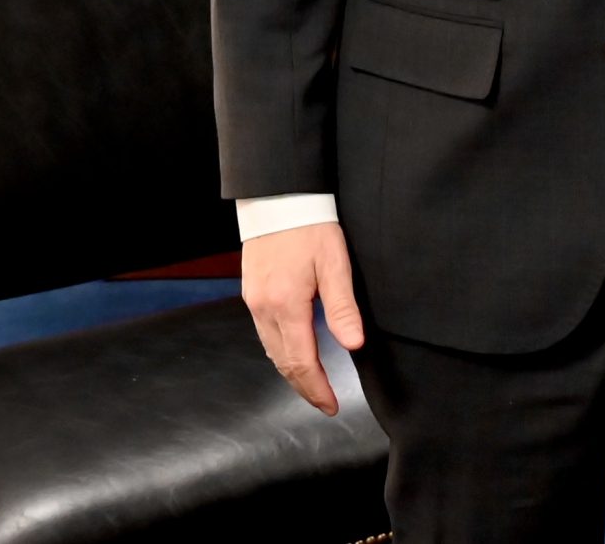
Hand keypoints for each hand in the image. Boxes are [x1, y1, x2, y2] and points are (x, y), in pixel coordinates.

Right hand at [241, 221, 364, 413]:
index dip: (317, 388)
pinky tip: (294, 354)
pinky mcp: (251, 293)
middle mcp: (264, 309)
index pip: (301, 361)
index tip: (332, 406)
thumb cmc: (311, 227)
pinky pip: (264, 334)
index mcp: (286, 305)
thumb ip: (343, 307)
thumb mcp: (335, 264)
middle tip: (324, 403)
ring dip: (291, 372)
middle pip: (282, 362)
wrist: (279, 198)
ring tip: (313, 385)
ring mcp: (253, 302)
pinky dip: (280, 352)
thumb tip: (354, 345)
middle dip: (304, 387)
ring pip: (271, 350)